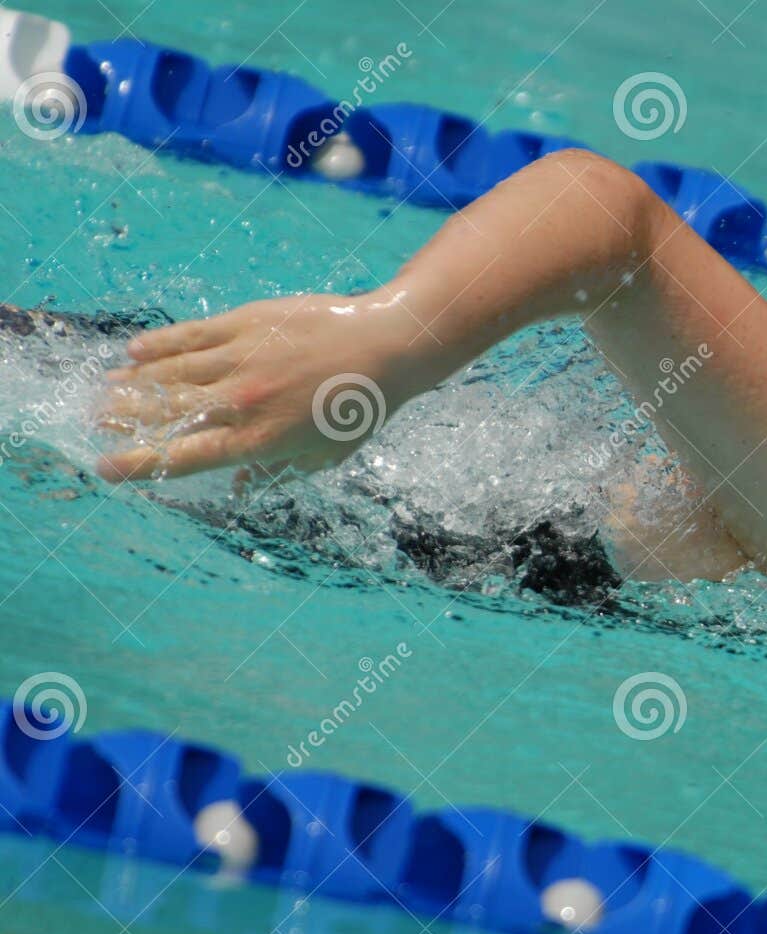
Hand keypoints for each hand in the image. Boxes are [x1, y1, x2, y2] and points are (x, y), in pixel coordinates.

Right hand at [95, 292, 434, 480]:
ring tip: (104, 389)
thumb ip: (274, 471)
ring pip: (172, 373)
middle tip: (92, 420)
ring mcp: (242, 359)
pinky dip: (161, 345)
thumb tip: (237, 488)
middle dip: (124, 419)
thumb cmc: (360, 408)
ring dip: (133, 383)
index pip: (185, 457)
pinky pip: (192, 336)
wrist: (386, 346)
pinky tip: (135, 352)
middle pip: (167, 412)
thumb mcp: (322, 455)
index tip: (105, 467)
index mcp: (259, 440)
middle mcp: (242, 402)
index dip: (140, 464)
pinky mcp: (246, 323)